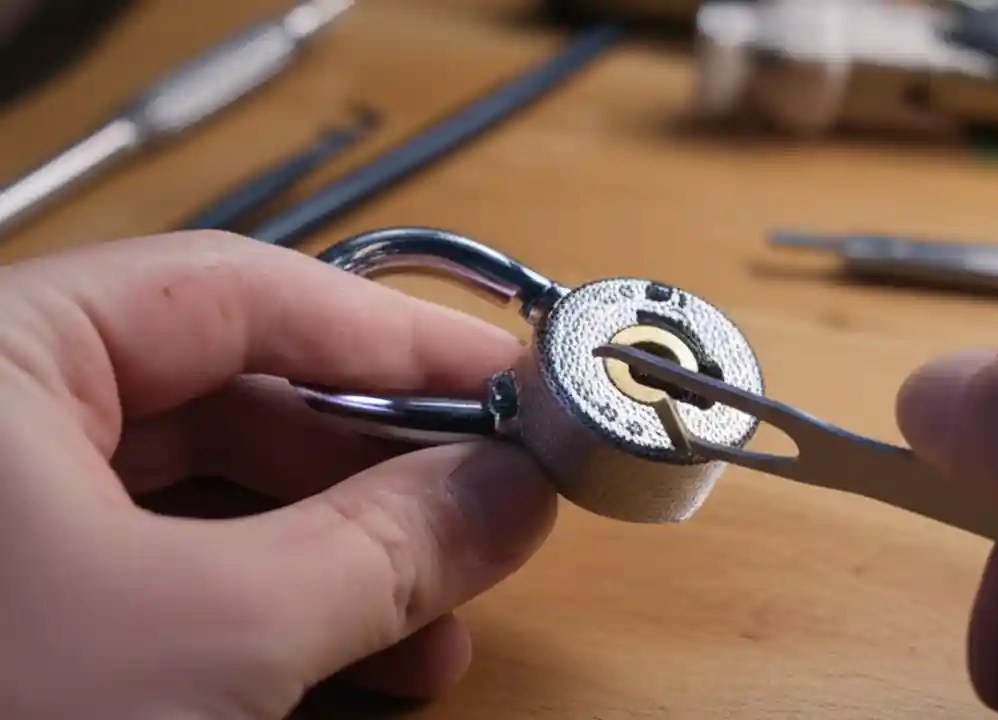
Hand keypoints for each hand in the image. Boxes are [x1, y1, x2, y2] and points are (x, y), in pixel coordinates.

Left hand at [0, 231, 555, 717]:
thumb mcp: (207, 638)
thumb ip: (384, 550)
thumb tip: (513, 490)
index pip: (238, 292)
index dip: (391, 339)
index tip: (506, 380)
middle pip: (239, 398)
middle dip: (380, 471)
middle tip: (489, 512)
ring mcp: (13, 519)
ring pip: (219, 499)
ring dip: (347, 559)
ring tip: (442, 623)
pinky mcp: (33, 606)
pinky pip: (184, 574)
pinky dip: (282, 614)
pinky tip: (364, 664)